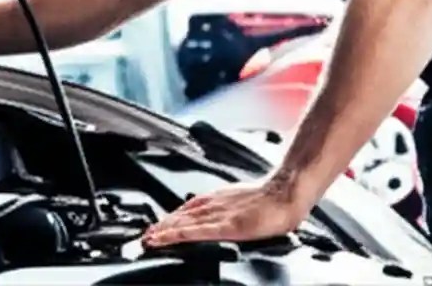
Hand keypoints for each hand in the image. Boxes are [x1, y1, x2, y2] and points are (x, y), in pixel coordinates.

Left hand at [141, 174, 311, 247]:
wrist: (286, 192)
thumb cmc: (270, 197)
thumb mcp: (242, 199)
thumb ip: (227, 206)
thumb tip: (219, 215)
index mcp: (217, 198)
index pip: (186, 209)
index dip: (169, 219)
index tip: (156, 227)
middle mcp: (213, 204)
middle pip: (181, 216)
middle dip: (162, 226)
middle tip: (145, 236)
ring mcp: (219, 214)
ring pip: (184, 223)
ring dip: (164, 231)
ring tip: (150, 239)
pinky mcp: (227, 225)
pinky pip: (198, 231)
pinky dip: (179, 234)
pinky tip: (168, 238)